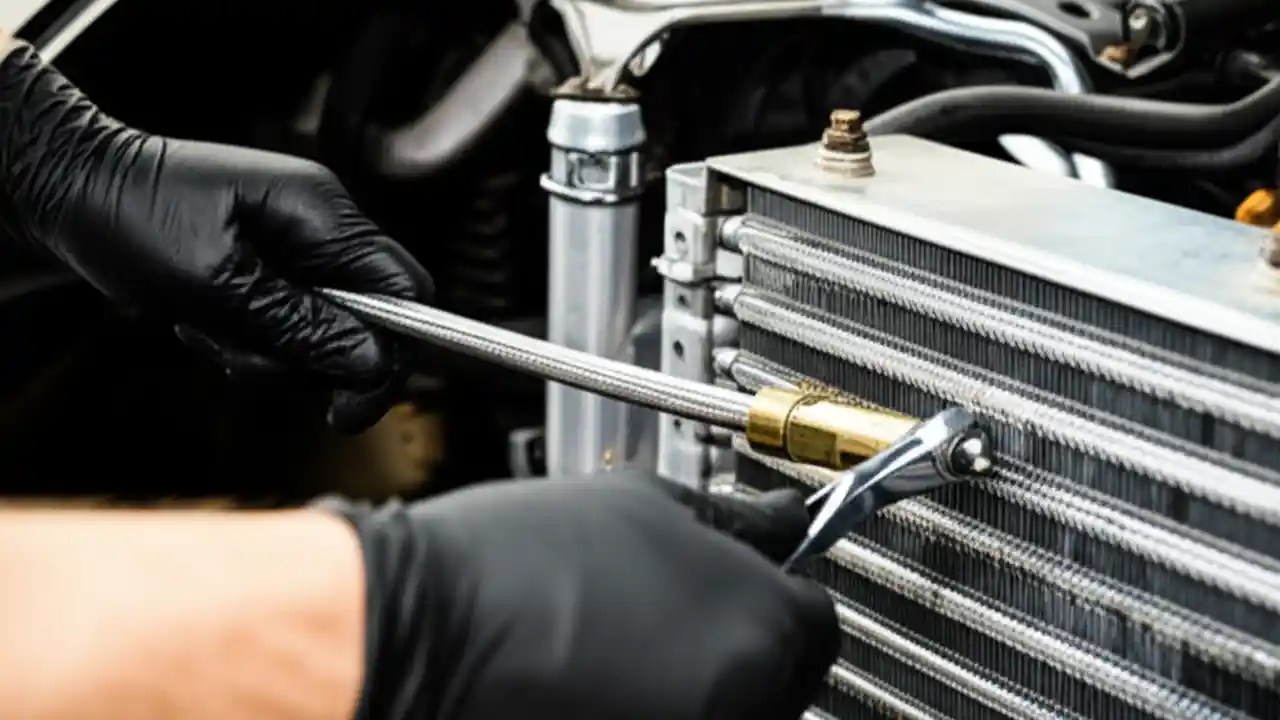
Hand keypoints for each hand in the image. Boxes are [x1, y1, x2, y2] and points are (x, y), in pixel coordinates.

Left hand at [0, 41, 432, 432]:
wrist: (71, 188)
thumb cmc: (131, 216)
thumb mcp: (216, 284)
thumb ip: (302, 326)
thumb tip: (374, 362)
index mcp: (323, 213)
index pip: (405, 291)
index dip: (392, 354)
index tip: (352, 404)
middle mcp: (323, 225)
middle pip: (368, 320)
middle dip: (311, 360)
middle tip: (250, 365)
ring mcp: (300, 244)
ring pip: (324, 331)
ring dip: (270, 353)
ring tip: (208, 333)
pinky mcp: (275, 264)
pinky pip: (291, 322)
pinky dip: (252, 340)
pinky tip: (206, 324)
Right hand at [325, 474, 837, 719]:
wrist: (415, 631)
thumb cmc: (511, 572)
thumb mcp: (639, 506)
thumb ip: (729, 523)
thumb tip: (778, 522)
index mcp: (759, 635)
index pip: (816, 622)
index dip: (775, 596)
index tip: (742, 588)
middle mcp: (743, 709)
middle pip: (779, 678)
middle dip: (737, 646)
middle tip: (669, 616)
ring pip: (727, 709)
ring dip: (696, 685)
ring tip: (620, 648)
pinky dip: (654, 709)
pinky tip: (599, 683)